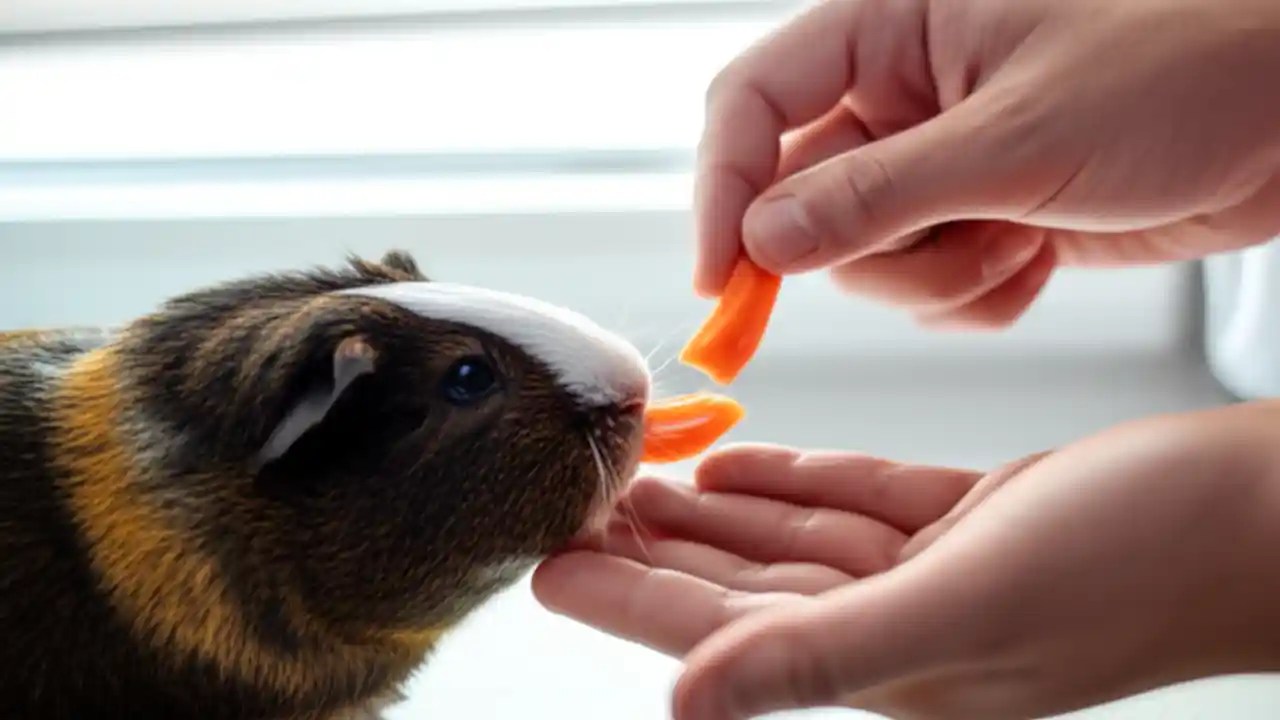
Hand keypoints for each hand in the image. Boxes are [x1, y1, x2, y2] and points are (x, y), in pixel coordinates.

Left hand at [533, 401, 1279, 718]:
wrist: (1257, 514)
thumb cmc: (1140, 563)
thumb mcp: (964, 610)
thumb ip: (823, 654)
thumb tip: (691, 702)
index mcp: (886, 658)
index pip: (720, 630)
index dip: (628, 599)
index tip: (547, 564)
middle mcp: (901, 623)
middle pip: (742, 586)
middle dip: (654, 551)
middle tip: (578, 509)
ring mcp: (937, 572)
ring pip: (792, 542)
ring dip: (712, 515)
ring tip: (639, 483)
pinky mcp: (971, 521)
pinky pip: (857, 503)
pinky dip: (796, 484)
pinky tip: (740, 466)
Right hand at [694, 0, 1279, 328]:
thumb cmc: (1188, 68)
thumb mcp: (1017, 137)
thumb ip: (877, 194)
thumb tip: (763, 241)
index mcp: (892, 28)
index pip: (756, 102)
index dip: (723, 188)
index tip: (720, 278)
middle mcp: (904, 94)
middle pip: (804, 196)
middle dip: (860, 250)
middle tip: (927, 259)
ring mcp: (942, 159)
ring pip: (867, 255)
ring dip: (934, 275)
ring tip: (1019, 240)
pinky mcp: (983, 213)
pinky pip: (929, 283)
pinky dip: (976, 292)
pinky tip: (1040, 259)